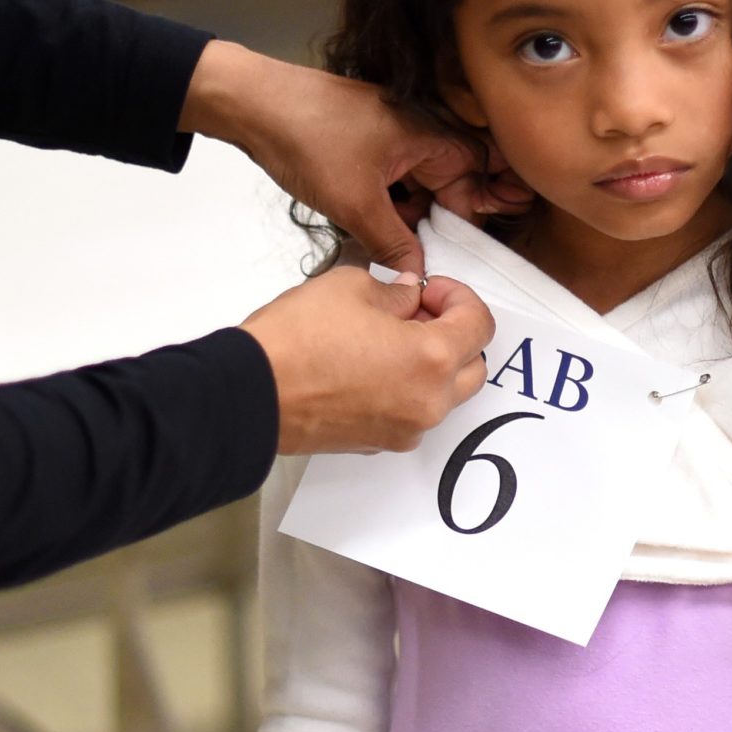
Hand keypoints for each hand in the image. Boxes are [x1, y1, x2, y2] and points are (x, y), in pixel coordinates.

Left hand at [182, 41, 533, 273]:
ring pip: (418, 183)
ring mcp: (388, 136)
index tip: (487, 230)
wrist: (252, 104)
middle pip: (450, 179)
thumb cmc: (307, 134)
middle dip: (448, 216)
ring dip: (415, 214)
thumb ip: (392, 242)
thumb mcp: (355, 203)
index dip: (487, 198)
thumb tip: (416, 273)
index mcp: (427, 134)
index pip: (479, 167)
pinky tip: (379, 231)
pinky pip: (392, 180)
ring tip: (407, 247)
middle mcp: (415, 131)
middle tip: (442, 252)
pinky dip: (391, 204)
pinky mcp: (363, 144)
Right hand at [241, 269, 493, 453]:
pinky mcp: (380, 444)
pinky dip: (407, 388)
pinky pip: (413, 414)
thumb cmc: (297, 340)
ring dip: (433, 364)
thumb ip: (396, 291)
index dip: (459, 297)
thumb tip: (408, 296)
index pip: (480, 325)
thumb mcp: (352, 287)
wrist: (252, 393)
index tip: (429, 288)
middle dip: (454, 334)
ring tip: (389, 337)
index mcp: (432, 360)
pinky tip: (371, 365)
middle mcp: (429, 403)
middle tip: (416, 310)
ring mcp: (406, 430)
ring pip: (444, 395)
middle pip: (472, 367)